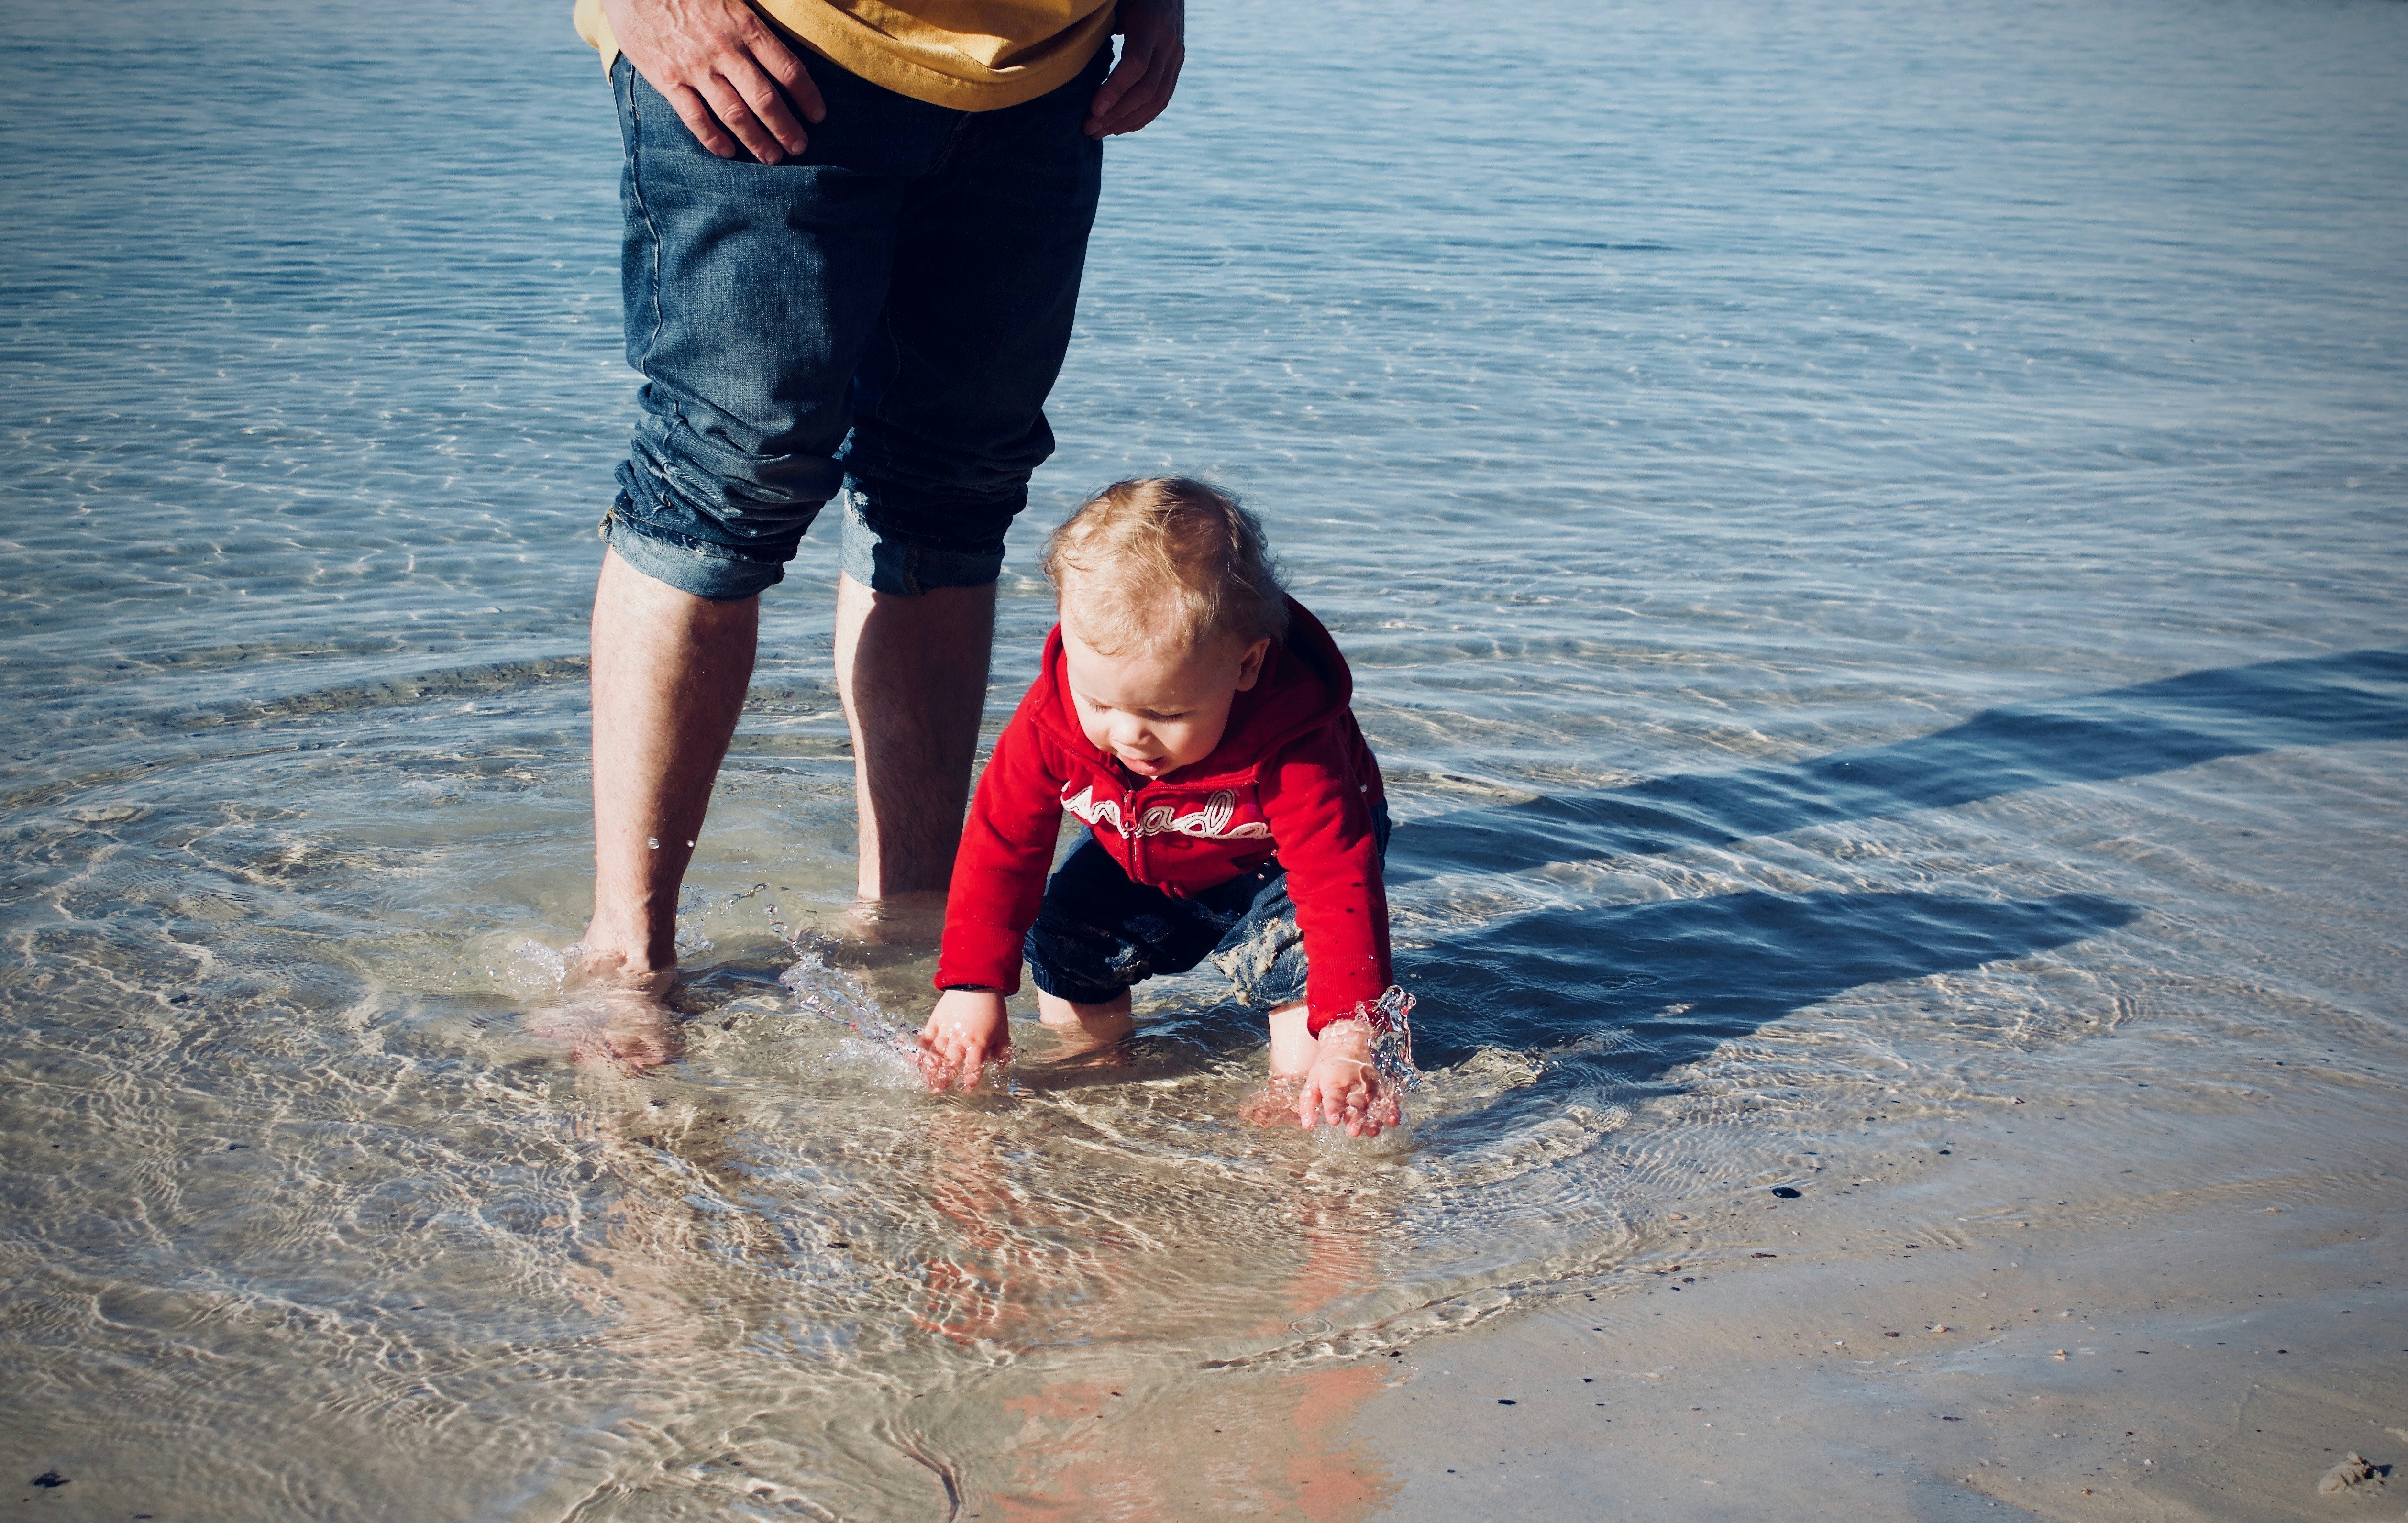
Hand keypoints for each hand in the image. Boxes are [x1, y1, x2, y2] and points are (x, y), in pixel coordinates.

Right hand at [604, 0, 824, 161]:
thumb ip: (752, 20)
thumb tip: (779, 43)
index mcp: (744, 26)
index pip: (788, 69)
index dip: (808, 96)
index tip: (818, 115)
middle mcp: (724, 50)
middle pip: (766, 100)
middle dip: (787, 128)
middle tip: (799, 146)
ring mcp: (695, 68)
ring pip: (735, 114)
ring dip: (757, 140)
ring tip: (772, 157)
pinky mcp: (666, 79)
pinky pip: (695, 118)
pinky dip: (714, 139)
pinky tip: (728, 152)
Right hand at [916, 988, 1010, 1090]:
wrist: (977, 984)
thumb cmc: (992, 1008)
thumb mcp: (1002, 1030)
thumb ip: (1002, 1050)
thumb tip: (1000, 1066)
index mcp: (978, 1044)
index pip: (973, 1068)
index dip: (969, 1080)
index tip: (966, 1089)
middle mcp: (960, 1041)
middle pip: (950, 1064)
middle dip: (943, 1079)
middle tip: (937, 1090)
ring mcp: (945, 1032)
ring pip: (935, 1055)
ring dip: (930, 1070)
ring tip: (926, 1081)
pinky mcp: (934, 1022)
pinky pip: (924, 1040)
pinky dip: (919, 1051)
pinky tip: (914, 1061)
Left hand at [1085, 0, 1184, 137]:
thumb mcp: (1113, 2)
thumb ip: (1101, 21)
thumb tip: (1072, 44)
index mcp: (1150, 24)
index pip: (1135, 65)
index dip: (1114, 90)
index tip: (1093, 109)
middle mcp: (1168, 43)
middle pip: (1147, 89)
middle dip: (1116, 114)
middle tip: (1089, 129)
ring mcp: (1176, 56)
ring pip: (1157, 99)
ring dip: (1127, 121)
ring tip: (1100, 132)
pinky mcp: (1177, 66)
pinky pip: (1162, 99)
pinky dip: (1141, 117)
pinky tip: (1119, 127)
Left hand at [1295, 1018, 1391, 1137]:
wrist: (1346, 1048)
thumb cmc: (1326, 1071)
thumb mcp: (1312, 1083)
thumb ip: (1308, 1105)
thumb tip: (1308, 1126)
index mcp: (1334, 1081)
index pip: (1333, 1096)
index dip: (1333, 1108)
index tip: (1333, 1120)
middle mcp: (1353, 1083)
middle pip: (1355, 1102)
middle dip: (1355, 1117)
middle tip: (1353, 1131)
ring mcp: (1368, 1084)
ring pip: (1372, 1103)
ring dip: (1373, 1118)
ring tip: (1372, 1131)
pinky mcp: (1379, 1086)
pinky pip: (1386, 1099)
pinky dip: (1391, 1110)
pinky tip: (1393, 1120)